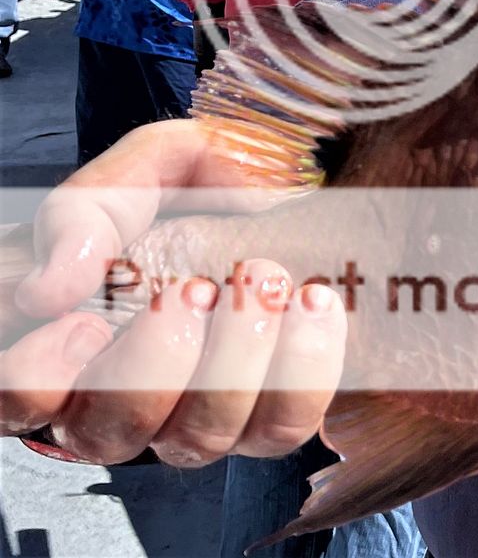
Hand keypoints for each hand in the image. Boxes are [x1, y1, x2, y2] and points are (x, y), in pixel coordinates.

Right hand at [0, 120, 345, 467]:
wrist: (286, 180)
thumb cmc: (191, 188)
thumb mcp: (132, 176)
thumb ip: (83, 219)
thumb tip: (49, 288)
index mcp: (66, 347)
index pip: (20, 400)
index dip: (42, 377)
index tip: (85, 319)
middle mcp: (123, 400)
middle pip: (113, 429)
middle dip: (159, 360)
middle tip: (198, 288)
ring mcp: (196, 417)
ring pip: (198, 437)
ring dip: (236, 360)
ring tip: (264, 282)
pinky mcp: (268, 415)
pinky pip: (281, 427)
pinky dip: (303, 370)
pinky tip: (312, 305)